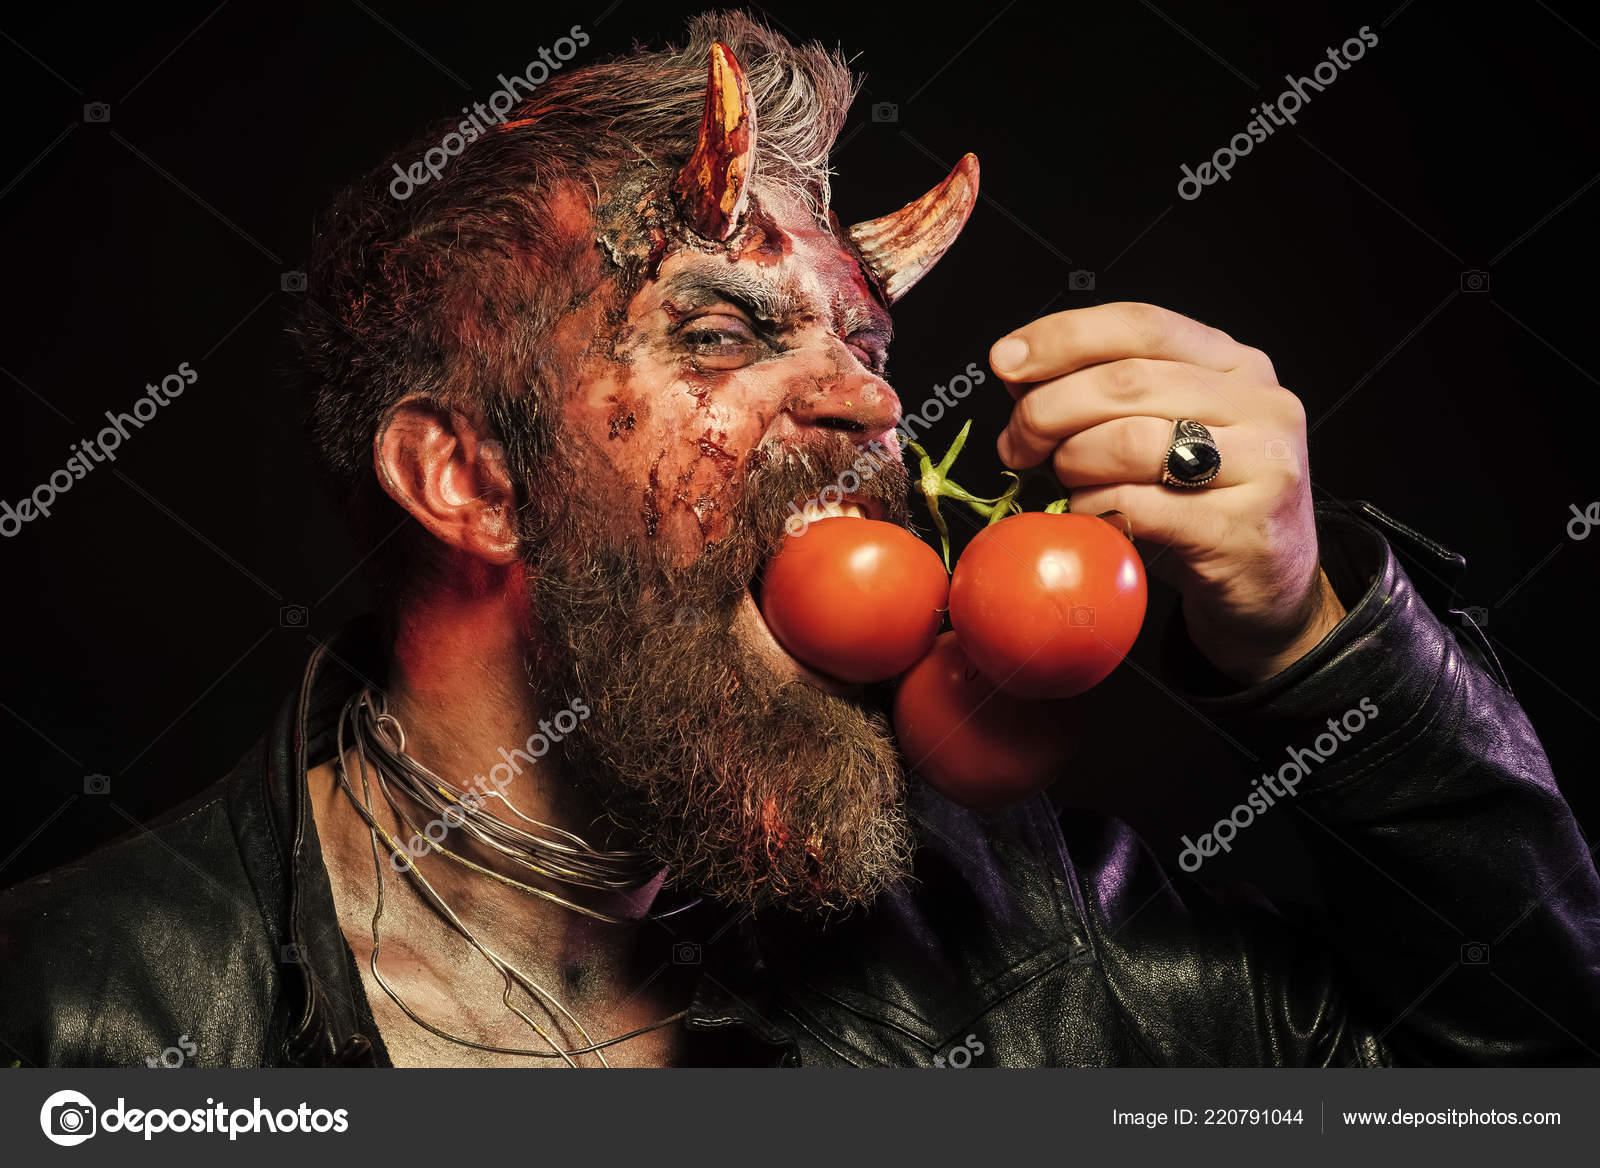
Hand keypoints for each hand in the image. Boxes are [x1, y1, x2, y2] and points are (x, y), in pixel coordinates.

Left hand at [990, 302, 1345, 685]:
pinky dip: (1093, 508)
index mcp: (1235, 363)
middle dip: (1048, 409)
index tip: (1006, 361)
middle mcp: (1259, 403)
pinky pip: (1137, 505)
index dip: (1063, 337)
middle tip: (1017, 444)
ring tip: (1065, 480)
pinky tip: (1090, 514)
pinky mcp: (1241, 529)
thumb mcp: (1162, 432)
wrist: (1268, 589)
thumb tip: (1019, 373)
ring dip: (1072, 462)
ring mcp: (1261, 465)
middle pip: (1126, 381)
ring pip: (1128, 441)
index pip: (1140, 325)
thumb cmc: (1201, 504)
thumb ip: (1103, 394)